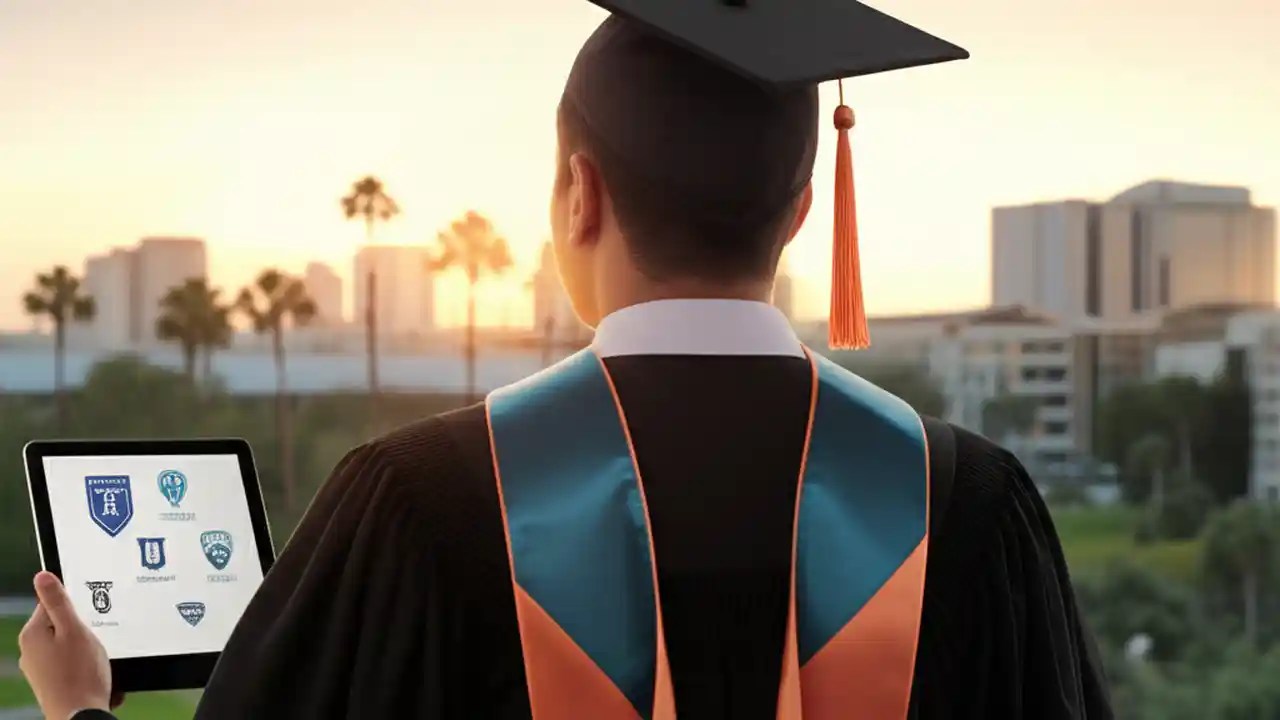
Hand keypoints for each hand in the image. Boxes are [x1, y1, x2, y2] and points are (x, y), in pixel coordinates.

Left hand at [18, 572, 117, 719]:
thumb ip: (58, 602)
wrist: (80, 715)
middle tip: (95, 638)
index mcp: (32, 634)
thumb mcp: (73, 630)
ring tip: (95, 659)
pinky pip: (68, 664)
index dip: (75, 607)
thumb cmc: (80, 673)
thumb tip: (42, 576)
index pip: (52, 604)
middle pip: (60, 625)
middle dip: (81, 629)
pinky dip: (82, 665)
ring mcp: (38, 669)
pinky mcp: (49, 682)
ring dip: (84, 648)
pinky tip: (93, 673)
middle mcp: (30, 651)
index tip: (90, 615)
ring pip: (66, 645)